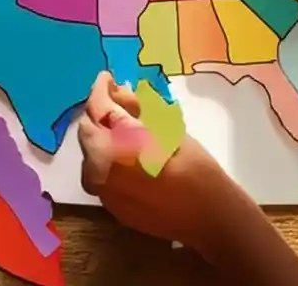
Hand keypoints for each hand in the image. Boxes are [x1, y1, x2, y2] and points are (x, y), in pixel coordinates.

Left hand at [77, 72, 232, 253]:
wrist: (210, 218)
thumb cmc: (196, 168)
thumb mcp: (169, 130)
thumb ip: (137, 111)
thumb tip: (118, 92)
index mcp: (117, 146)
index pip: (97, 108)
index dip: (100, 89)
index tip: (107, 78)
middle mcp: (101, 170)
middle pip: (87, 130)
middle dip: (99, 112)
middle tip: (119, 101)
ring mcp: (102, 192)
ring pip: (89, 153)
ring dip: (101, 136)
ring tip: (123, 128)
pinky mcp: (109, 206)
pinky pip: (98, 174)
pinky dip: (106, 159)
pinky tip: (126, 156)